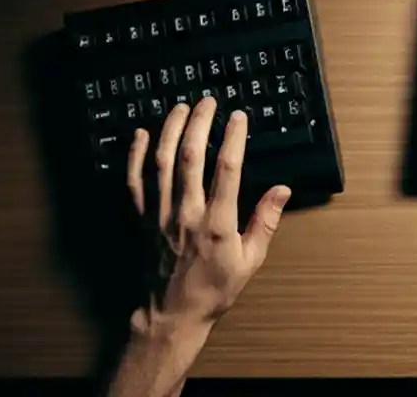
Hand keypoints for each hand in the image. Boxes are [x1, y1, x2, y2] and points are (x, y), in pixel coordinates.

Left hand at [126, 97, 291, 332]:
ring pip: (161, 161)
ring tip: (181, 108)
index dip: (233, 138)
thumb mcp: (250, 260)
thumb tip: (282, 190)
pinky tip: (140, 134)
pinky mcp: (140, 218)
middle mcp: (186, 213)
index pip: (228, 169)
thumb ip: (266, 222)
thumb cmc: (213, 290)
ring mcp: (159, 214)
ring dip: (170, 129)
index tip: (239, 117)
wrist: (170, 314)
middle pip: (190, 156)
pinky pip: (134, 180)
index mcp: (217, 223)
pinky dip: (134, 154)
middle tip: (208, 102)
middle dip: (200, 122)